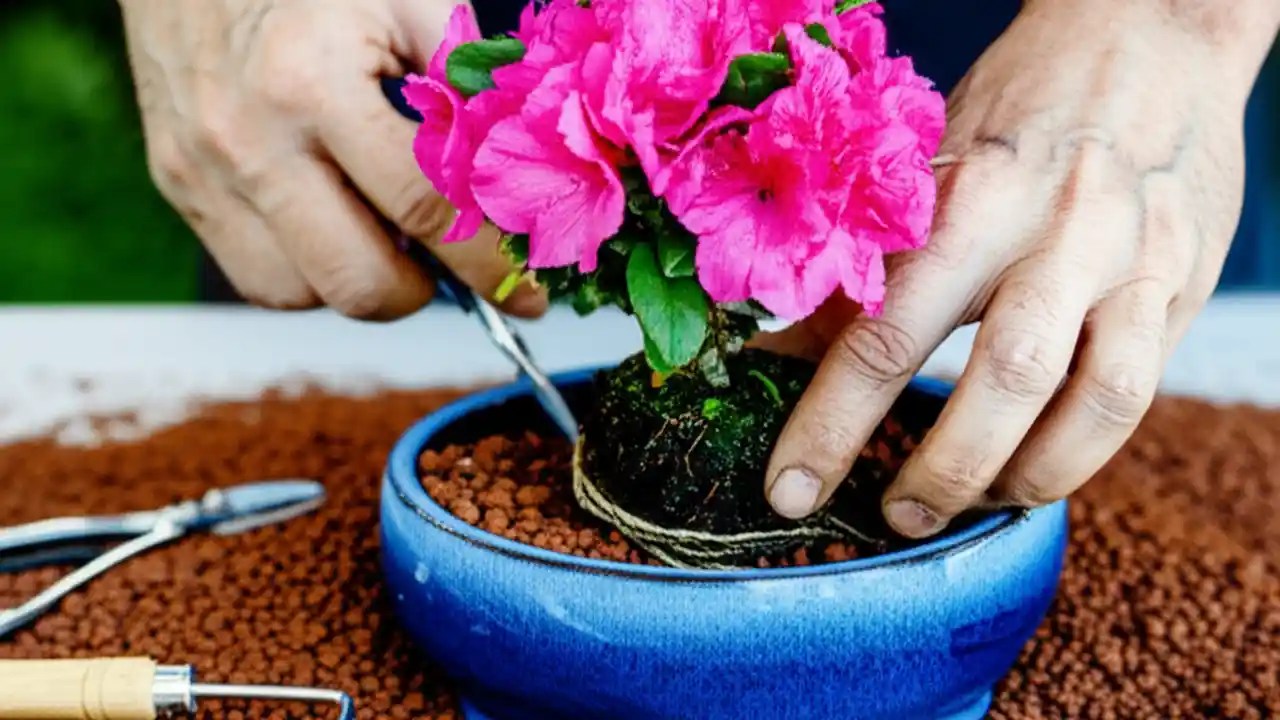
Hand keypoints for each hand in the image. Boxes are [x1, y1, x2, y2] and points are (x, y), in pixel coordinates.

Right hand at [119, 0, 544, 318]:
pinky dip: (310, 274)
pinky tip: (336, 227)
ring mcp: (204, 172)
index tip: (525, 291)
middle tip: (451, 265)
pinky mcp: (180, 187)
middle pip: (357, 281)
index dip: (488, 263)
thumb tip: (529, 167)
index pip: (423, 209)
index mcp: (314, 83)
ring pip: (302, 295)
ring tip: (387, 234)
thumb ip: (467, 83)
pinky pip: (257, 277)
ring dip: (362, 282)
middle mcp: (252, 141)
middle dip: (426, 292)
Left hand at [760, 0, 1275, 535]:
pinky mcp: (1179, 285)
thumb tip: (765, 357)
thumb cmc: (1015, 109)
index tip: (789, 490)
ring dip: (1020, 477)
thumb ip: (861, 267)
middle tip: (892, 517)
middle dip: (938, 471)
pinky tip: (1033, 466)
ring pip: (1090, 401)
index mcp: (967, 192)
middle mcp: (1056, 227)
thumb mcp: (925, 167)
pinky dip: (1079, 452)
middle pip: (1000, 378)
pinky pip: (1136, 395)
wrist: (1151, 35)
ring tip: (967, 503)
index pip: (884, 332)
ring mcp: (1131, 259)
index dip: (829, 427)